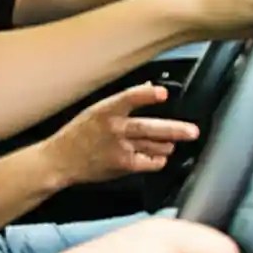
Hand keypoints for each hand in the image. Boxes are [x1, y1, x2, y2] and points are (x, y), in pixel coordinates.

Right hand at [41, 83, 198, 185]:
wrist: (60, 161)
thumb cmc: (78, 134)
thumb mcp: (95, 110)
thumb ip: (123, 100)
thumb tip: (149, 86)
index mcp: (105, 110)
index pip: (130, 97)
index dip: (148, 95)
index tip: (163, 93)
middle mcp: (114, 128)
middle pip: (150, 128)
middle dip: (175, 130)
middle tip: (192, 131)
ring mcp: (119, 148)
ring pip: (153, 146)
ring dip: (167, 145)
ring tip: (173, 143)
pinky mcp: (122, 165)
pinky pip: (148, 163)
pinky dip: (157, 160)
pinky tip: (160, 157)